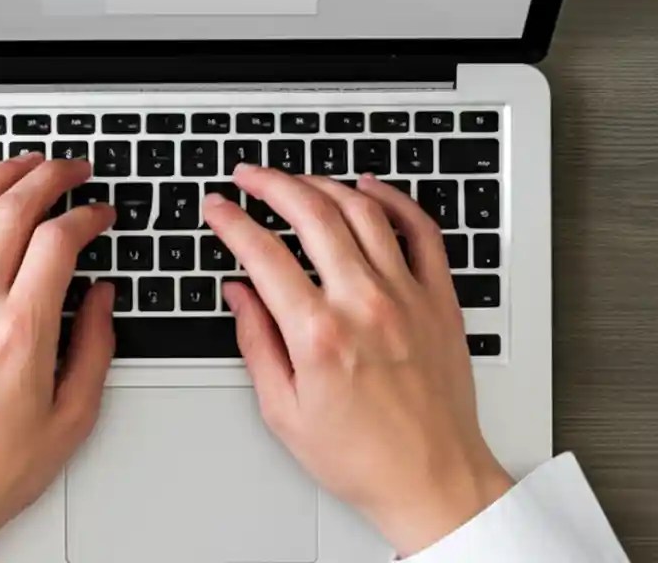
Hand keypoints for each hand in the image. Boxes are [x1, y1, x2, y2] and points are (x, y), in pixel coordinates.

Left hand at [0, 154, 115, 562]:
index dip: (87, 215)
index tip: (101, 215)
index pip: (58, 240)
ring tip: (25, 164)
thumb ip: (95, 345)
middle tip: (72, 169)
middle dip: (49, 175)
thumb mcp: (73, 415)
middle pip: (11, 208)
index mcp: (22, 331)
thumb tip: (101, 295)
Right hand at [204, 166, 512, 555]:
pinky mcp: (439, 300)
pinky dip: (394, 200)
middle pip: (313, 214)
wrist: (432, 481)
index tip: (218, 208)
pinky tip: (371, 189)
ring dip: (324, 184)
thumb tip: (239, 293)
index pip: (263, 253)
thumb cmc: (362, 457)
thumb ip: (256, 342)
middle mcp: (364, 305)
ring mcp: (407, 297)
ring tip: (298, 180)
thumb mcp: (283, 411)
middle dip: (272, 184)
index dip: (232, 221)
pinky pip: (421, 231)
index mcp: (319, 335)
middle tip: (250, 176)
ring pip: (364, 210)